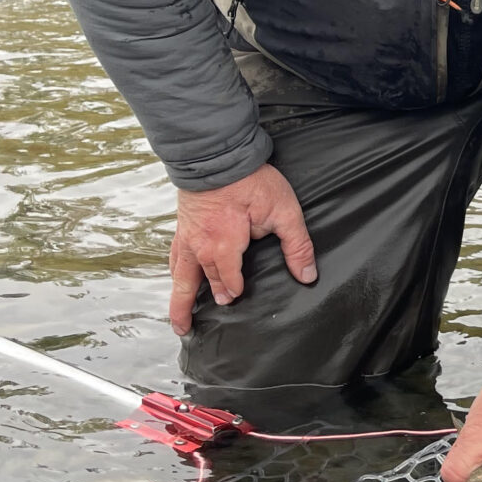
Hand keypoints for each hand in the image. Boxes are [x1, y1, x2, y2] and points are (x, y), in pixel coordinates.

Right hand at [168, 163, 316, 335]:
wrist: (218, 153)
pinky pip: (174, 257)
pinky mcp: (182, 225)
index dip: (234, 290)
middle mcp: (199, 246)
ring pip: (180, 275)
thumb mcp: (284, 211)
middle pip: (204, 280)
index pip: (228, 281)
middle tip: (193, 328)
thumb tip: (307, 275)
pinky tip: (176, 278)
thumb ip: (296, 245)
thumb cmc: (251, 180)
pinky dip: (174, 273)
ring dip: (178, 299)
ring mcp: (186, 236)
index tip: (237, 296)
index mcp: (223, 246)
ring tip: (178, 321)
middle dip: (204, 301)